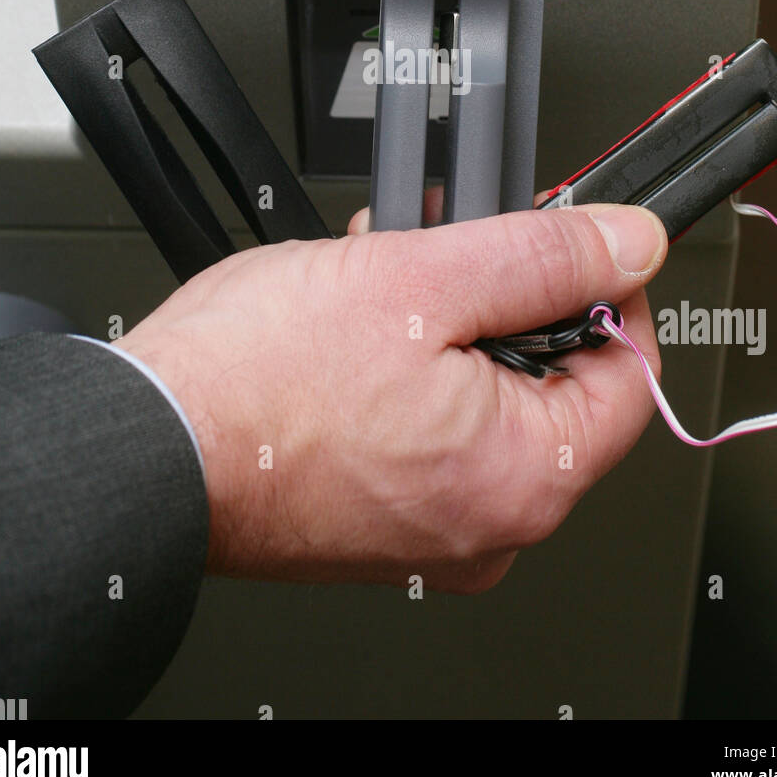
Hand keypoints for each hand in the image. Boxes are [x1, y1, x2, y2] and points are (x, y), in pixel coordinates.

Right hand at [121, 202, 665, 593]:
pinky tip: (359, 322)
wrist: (147, 446)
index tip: (571, 248)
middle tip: (455, 246)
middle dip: (506, 297)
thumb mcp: (421, 280)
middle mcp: (489, 524)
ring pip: (483, 400)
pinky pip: (431, 432)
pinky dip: (409, 368)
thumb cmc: (258, 383)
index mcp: (524, 478)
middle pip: (552, 386)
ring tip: (386, 272)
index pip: (629, 375)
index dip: (606, 292)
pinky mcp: (380, 521)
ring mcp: (431, 531)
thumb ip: (542, 258)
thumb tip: (630, 245)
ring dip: (447, 321)